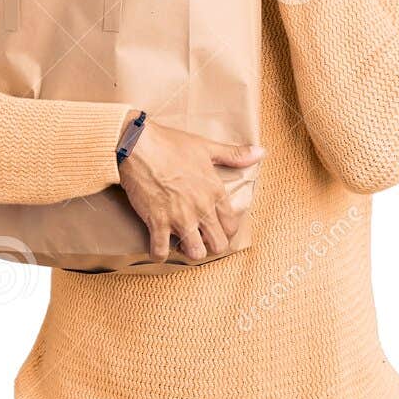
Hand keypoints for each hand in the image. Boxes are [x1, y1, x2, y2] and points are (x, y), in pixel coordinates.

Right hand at [117, 118, 264, 262]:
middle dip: (211, 244)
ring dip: (189, 251)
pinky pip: (161, 251)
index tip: (216, 227)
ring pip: (195, 253)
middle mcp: (201, 208)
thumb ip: (234, 154)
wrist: (138, 145)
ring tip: (182, 243)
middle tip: (201, 238)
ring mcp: (179, 217)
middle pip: (218, 244)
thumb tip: (261, 152)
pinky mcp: (157, 222)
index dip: (226, 230)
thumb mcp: (206, 147)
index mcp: (215, 192)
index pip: (231, 224)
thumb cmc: (171, 144)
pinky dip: (159, 254)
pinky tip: (158, 247)